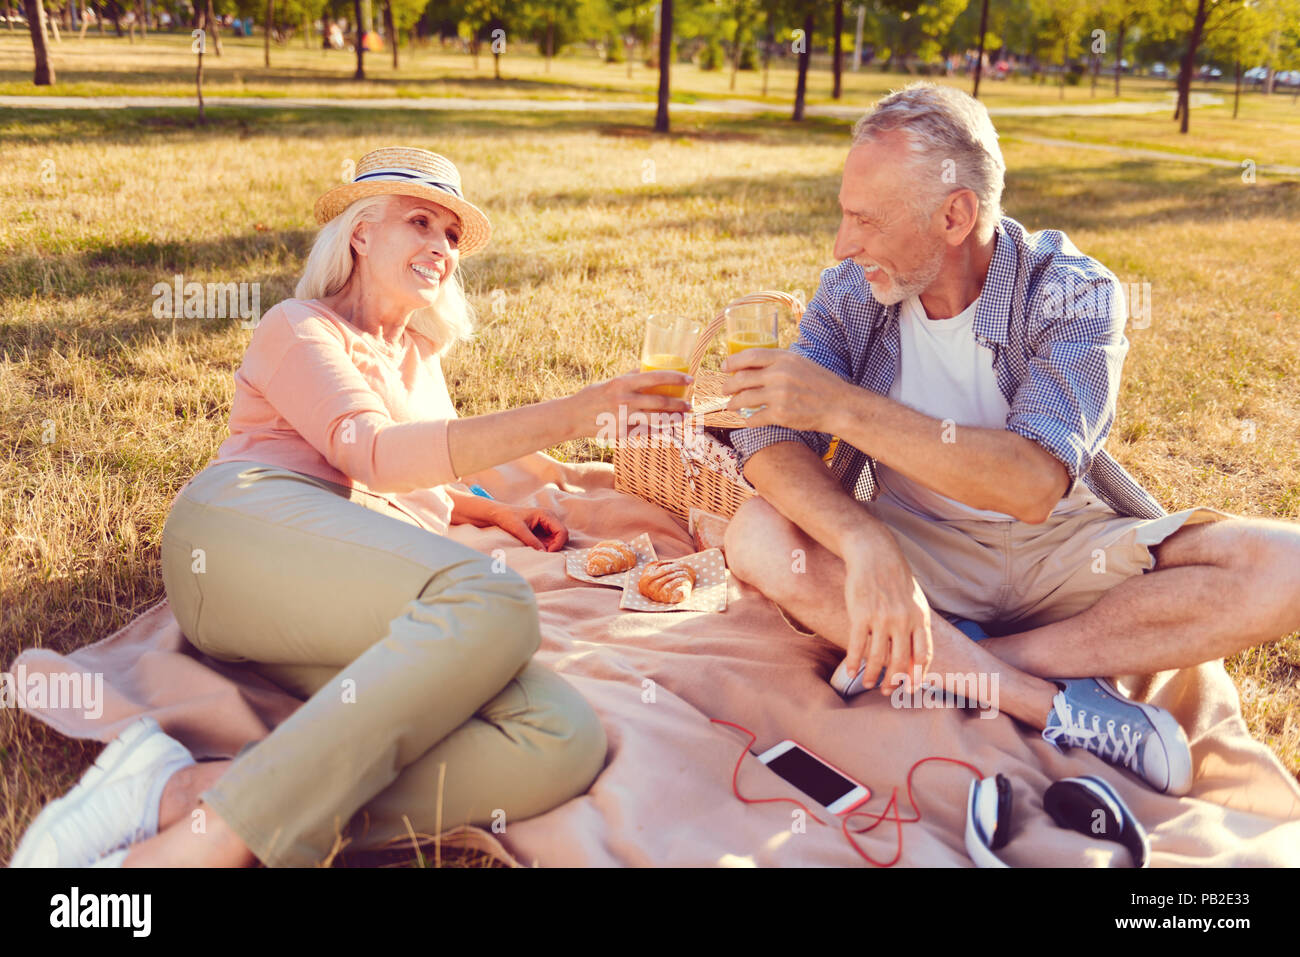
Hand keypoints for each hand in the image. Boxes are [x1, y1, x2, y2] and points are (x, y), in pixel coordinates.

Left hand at [491, 504, 568, 551]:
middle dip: (555, 546)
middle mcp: (550, 518)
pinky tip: (537, 549)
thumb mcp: (519, 530)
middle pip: (562, 536)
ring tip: (539, 551)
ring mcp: (547, 525)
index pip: (562, 531)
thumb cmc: (508, 518)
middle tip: (543, 554)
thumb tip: (543, 552)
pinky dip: (546, 547)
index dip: (558, 544)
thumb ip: (531, 541)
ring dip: (551, 547)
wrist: (499, 515)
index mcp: (546, 515)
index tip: (547, 553)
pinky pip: (550, 541)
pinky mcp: (543, 531)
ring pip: (557, 539)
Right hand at [564, 370, 693, 439]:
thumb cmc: (593, 396)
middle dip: (679, 404)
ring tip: (683, 418)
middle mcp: (625, 400)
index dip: (676, 377)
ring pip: (657, 420)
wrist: (572, 417)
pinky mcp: (622, 433)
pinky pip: (645, 431)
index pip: (655, 377)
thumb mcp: (610, 382)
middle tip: (690, 405)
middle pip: (660, 402)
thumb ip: (629, 377)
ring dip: (673, 419)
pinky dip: (658, 430)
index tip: (690, 379)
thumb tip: (649, 369)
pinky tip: (666, 429)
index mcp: (622, 383)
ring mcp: (624, 418)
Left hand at [720, 349, 846, 431]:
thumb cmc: (822, 384)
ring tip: (731, 406)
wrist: (839, 406)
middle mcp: (779, 375)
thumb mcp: (801, 364)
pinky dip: (749, 421)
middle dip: (728, 386)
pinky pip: (755, 418)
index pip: (749, 356)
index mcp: (784, 358)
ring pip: (744, 399)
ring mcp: (778, 395)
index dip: (732, 361)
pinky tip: (748, 421)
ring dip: (733, 404)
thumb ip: (780, 362)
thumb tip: (756, 365)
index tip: (724, 367)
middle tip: (724, 390)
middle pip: (741, 379)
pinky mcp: (780, 415)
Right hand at [840, 538, 932, 694]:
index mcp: (920, 617)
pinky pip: (857, 646)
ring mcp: (882, 618)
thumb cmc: (894, 577)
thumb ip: (915, 625)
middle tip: (887, 691)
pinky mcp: (860, 615)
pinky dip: (854, 662)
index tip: (911, 688)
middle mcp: (903, 620)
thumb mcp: (913, 600)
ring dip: (873, 675)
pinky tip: (851, 671)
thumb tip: (914, 652)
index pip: (923, 654)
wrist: (873, 553)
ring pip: (878, 657)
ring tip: (868, 684)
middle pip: (900, 661)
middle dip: (894, 681)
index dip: (918, 675)